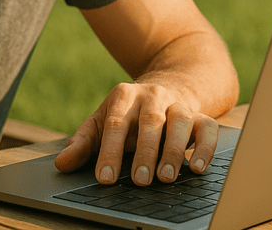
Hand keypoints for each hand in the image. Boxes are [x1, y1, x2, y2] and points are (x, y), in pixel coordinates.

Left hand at [53, 82, 219, 185]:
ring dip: (174, 150)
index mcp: (124, 96)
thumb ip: (83, 143)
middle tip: (139, 182)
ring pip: (181, 121)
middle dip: (145, 152)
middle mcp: (153, 96)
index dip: (110, 151)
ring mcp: (178, 104)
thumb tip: (63, 163)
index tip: (106, 178)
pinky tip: (195, 167)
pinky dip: (204, 147)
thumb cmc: (127, 115)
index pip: (115, 123)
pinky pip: (208, 127)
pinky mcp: (200, 115)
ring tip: (166, 177)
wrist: (165, 89)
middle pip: (150, 121)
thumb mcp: (101, 122)